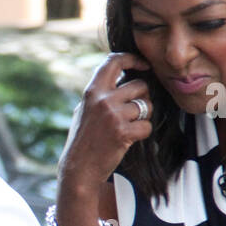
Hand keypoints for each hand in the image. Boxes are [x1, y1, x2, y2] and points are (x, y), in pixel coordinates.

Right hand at [58, 53, 153, 191]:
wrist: (79, 167)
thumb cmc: (83, 139)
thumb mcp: (85, 108)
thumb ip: (101, 92)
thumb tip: (122, 75)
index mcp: (92, 90)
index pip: (115, 60)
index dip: (133, 59)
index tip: (143, 65)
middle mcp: (102, 99)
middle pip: (140, 84)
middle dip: (143, 97)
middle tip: (134, 111)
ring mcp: (113, 116)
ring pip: (146, 105)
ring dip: (143, 116)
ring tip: (130, 125)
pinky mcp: (122, 132)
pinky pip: (146, 125)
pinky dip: (142, 132)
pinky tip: (130, 138)